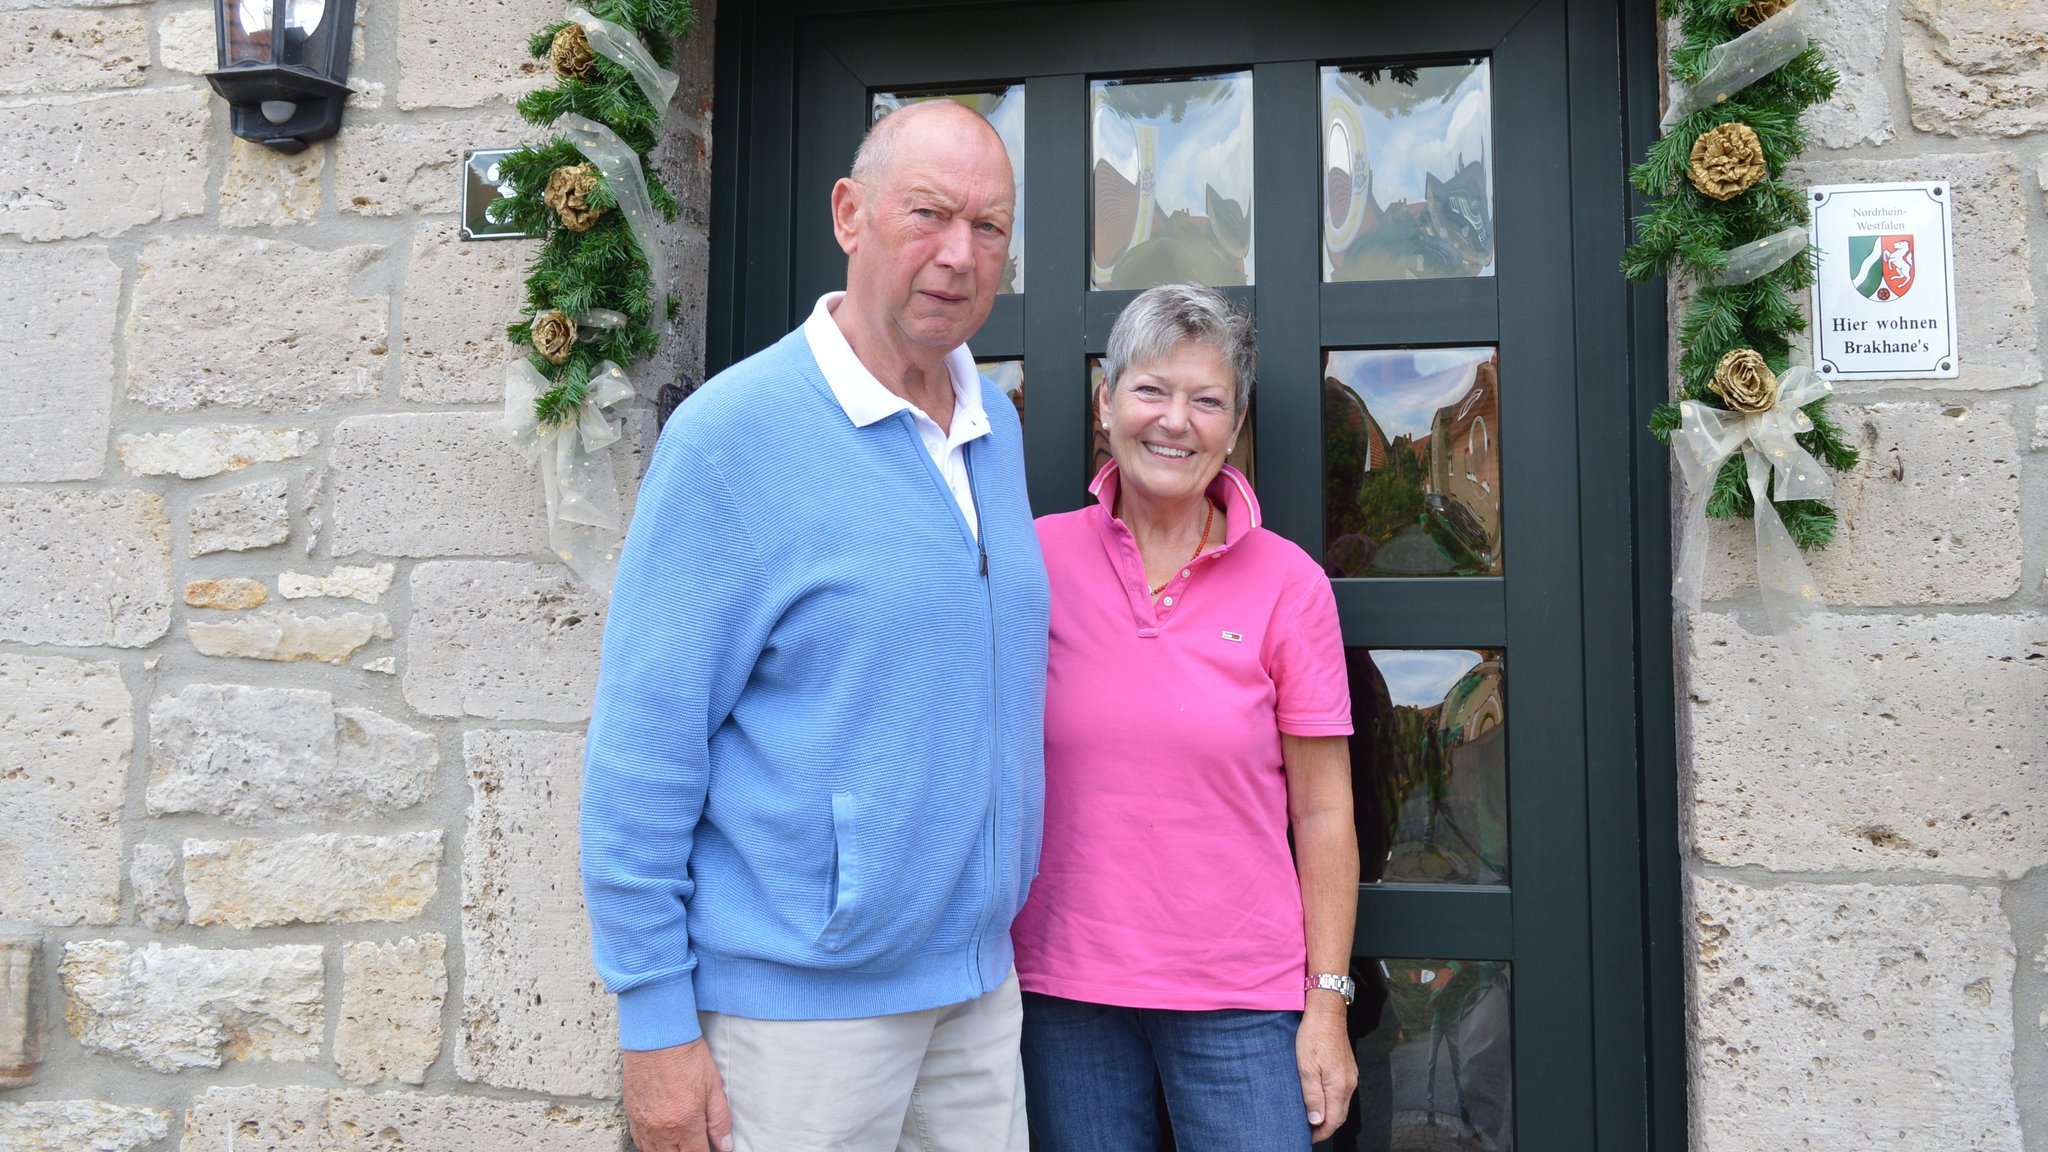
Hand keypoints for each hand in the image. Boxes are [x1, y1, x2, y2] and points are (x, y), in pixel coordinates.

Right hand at [622, 1040, 734, 1151]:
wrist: (656, 1036)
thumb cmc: (685, 1055)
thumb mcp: (713, 1086)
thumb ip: (719, 1119)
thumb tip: (725, 1145)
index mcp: (685, 1122)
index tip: (711, 1149)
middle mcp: (662, 1129)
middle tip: (697, 1143)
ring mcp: (644, 1123)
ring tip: (681, 1143)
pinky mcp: (632, 1115)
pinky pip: (640, 1142)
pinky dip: (652, 1146)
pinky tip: (661, 1139)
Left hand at [1297, 995, 1356, 1142]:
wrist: (1327, 1012)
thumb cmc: (1313, 1036)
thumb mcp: (1305, 1068)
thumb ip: (1312, 1096)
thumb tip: (1317, 1121)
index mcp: (1339, 1086)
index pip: (1334, 1120)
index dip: (1322, 1133)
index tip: (1308, 1137)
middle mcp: (1349, 1083)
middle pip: (1341, 1115)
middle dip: (1326, 1126)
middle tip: (1308, 1131)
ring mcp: (1351, 1075)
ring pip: (1342, 1104)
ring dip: (1330, 1114)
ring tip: (1312, 1117)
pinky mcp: (1348, 1067)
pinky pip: (1343, 1092)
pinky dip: (1333, 1101)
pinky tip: (1321, 1099)